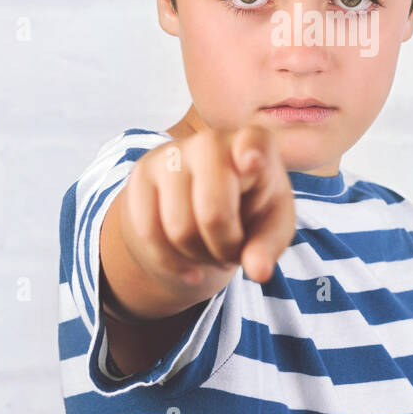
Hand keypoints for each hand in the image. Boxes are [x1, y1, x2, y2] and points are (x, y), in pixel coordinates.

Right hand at [119, 124, 295, 289]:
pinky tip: (188, 264)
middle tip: (232, 252)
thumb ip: (268, 247)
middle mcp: (211, 141)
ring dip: (198, 257)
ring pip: (179, 228)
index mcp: (255, 144)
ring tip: (211, 252)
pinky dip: (170, 262)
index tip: (252, 162)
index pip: (253, 143)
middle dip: (224, 247)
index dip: (252, 152)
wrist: (201, 203)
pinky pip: (148, 233)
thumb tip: (258, 272)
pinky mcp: (141, 173)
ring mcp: (171, 154)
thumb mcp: (271, 227)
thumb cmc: (249, 209)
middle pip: (213, 213)